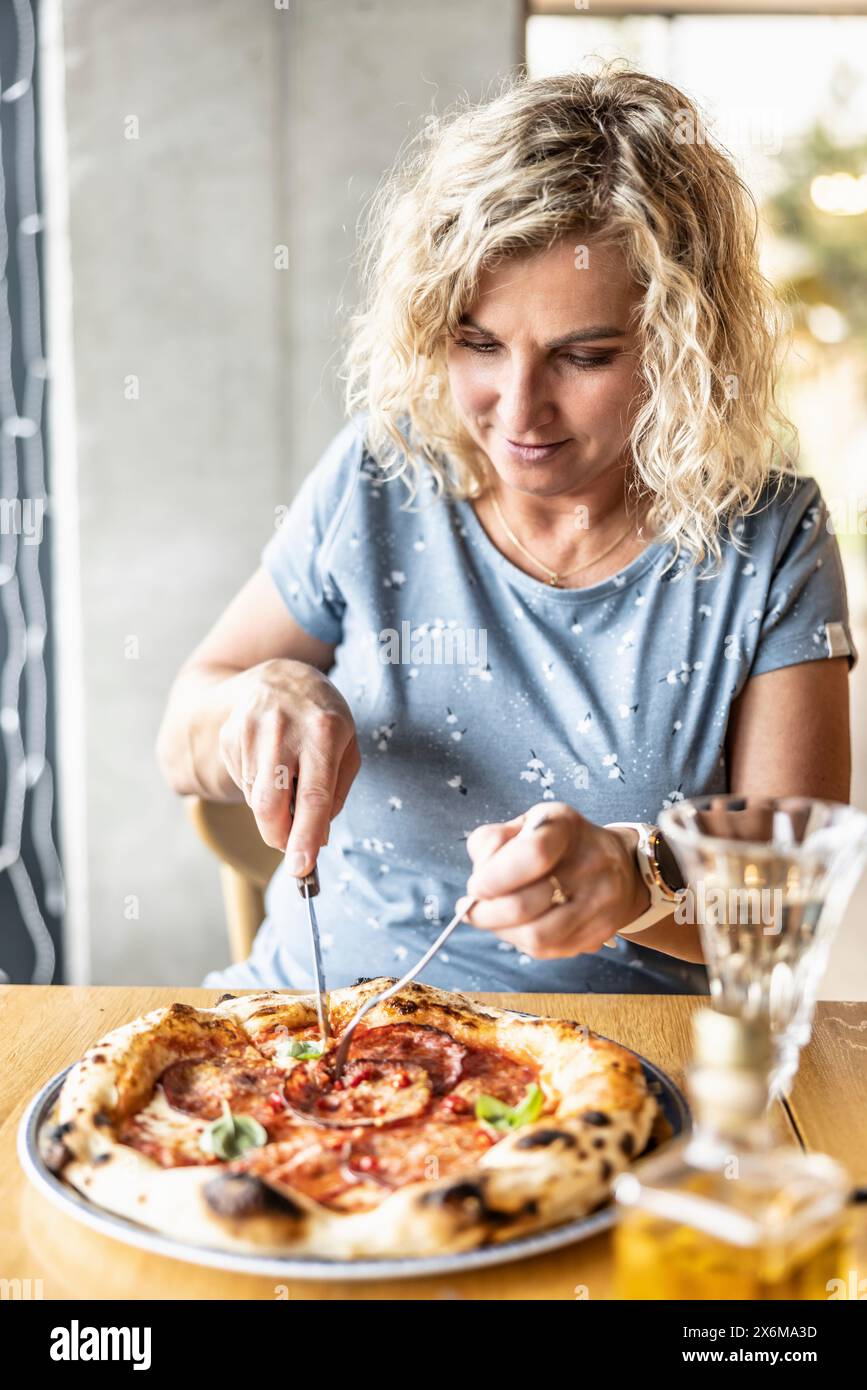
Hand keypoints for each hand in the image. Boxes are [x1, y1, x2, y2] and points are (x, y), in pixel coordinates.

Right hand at [218, 658, 360, 873]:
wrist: (279, 676)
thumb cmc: (322, 717)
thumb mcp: (347, 746)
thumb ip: (337, 792)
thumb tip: (319, 839)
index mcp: (323, 732)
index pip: (313, 795)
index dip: (306, 836)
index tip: (301, 867)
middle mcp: (282, 730)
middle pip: (270, 805)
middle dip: (280, 837)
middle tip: (292, 847)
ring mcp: (250, 732)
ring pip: (255, 799)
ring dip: (272, 808)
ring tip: (288, 779)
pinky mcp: (229, 737)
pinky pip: (243, 784)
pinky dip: (258, 789)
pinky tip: (270, 764)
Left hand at [455, 802, 650, 958]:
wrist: (620, 867)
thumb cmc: (558, 844)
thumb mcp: (524, 825)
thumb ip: (492, 841)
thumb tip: (480, 878)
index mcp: (565, 827)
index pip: (533, 853)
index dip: (495, 877)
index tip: (476, 887)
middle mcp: (591, 863)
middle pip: (525, 904)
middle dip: (486, 913)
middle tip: (473, 909)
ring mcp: (599, 902)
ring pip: (535, 935)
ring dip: (502, 931)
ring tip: (494, 918)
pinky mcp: (598, 932)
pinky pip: (547, 949)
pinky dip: (521, 941)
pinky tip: (518, 926)